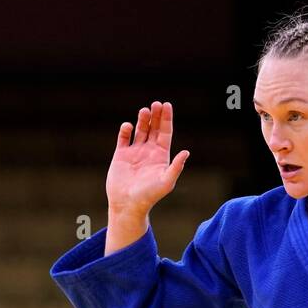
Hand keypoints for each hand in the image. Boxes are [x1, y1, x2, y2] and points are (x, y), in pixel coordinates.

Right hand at [106, 101, 189, 217]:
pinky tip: (128, 126)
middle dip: (155, 115)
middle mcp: (149, 151)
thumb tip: (186, 152)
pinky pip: (123, 138)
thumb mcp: (166, 182)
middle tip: (156, 103)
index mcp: (161, 155)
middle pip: (154, 128)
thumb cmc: (149, 195)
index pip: (165, 132)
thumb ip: (176, 167)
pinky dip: (125, 130)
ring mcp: (134, 152)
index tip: (166, 105)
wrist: (128, 204)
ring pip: (140, 130)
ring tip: (144, 111)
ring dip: (142, 119)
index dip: (166, 118)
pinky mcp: (121, 155)